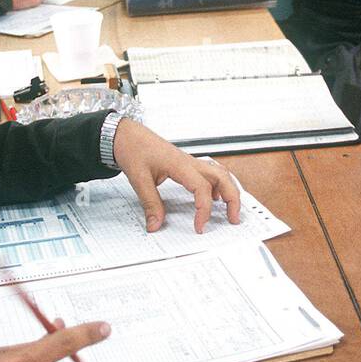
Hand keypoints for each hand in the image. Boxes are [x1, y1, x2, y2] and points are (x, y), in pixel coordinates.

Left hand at [112, 117, 240, 232]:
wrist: (127, 135)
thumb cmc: (134, 149)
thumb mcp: (139, 179)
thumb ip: (150, 203)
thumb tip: (155, 224)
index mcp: (180, 165)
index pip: (202, 188)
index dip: (204, 210)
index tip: (199, 226)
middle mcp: (190, 162)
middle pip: (222, 178)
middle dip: (233, 199)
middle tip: (233, 219)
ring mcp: (190, 162)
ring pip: (220, 173)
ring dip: (229, 190)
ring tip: (230, 210)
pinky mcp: (186, 164)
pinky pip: (211, 172)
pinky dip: (219, 185)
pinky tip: (215, 197)